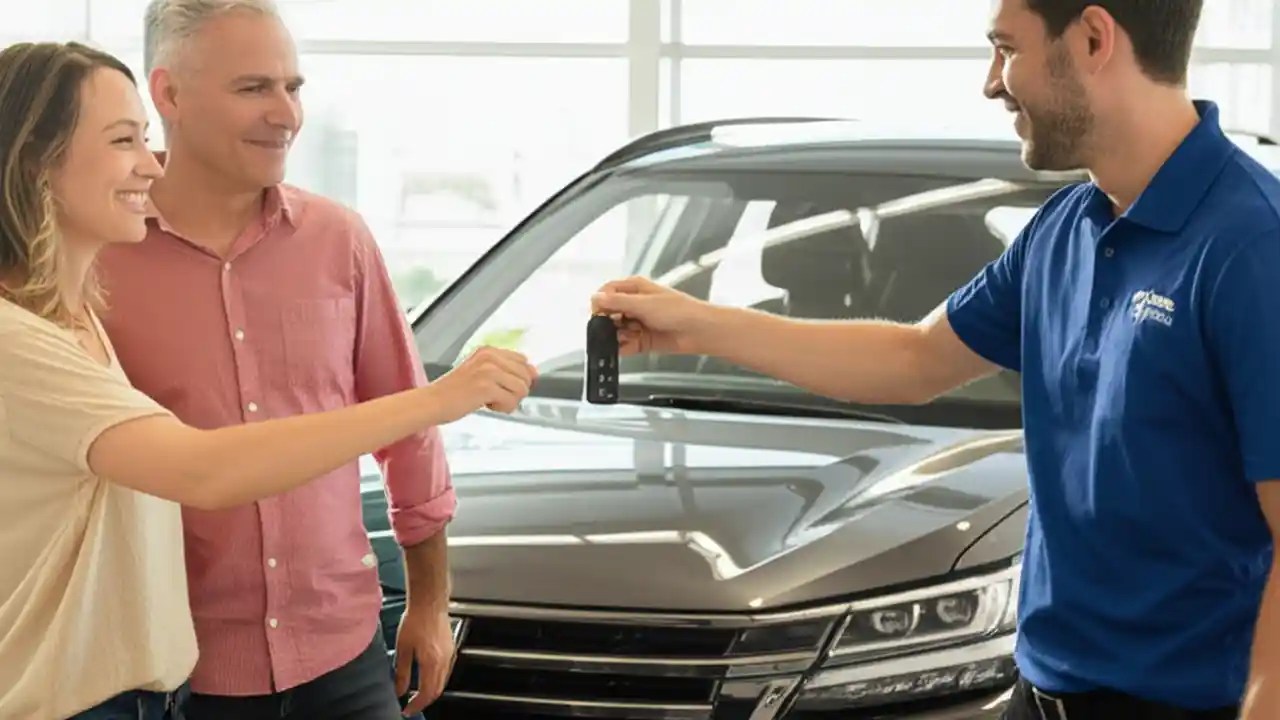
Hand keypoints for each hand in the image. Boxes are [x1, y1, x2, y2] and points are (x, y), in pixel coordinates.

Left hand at [394, 607, 455, 716]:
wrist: (430, 602)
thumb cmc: (415, 620)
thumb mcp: (403, 648)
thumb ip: (402, 672)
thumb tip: (400, 690)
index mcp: (432, 662)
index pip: (426, 693)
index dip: (416, 705)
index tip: (406, 710)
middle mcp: (444, 661)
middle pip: (437, 690)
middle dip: (424, 701)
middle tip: (411, 705)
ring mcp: (450, 655)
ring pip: (443, 682)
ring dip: (431, 691)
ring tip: (417, 694)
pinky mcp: (451, 649)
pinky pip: (446, 672)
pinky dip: (436, 681)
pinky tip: (426, 678)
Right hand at [428, 346, 536, 421]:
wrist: (433, 402)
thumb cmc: (455, 391)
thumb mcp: (481, 372)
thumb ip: (506, 370)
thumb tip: (535, 373)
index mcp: (489, 351)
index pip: (523, 361)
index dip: (520, 378)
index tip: (505, 387)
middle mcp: (490, 357)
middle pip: (526, 375)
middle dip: (516, 391)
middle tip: (496, 396)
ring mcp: (488, 371)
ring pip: (522, 389)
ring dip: (510, 401)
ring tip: (491, 401)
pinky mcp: (486, 387)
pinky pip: (512, 400)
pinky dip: (504, 408)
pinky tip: (488, 406)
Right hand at [591, 276, 711, 355]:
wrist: (699, 331)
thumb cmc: (678, 310)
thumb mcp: (644, 303)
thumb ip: (618, 302)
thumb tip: (595, 298)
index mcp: (634, 288)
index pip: (607, 293)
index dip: (600, 303)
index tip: (598, 314)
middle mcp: (634, 305)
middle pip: (608, 313)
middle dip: (607, 322)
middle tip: (613, 328)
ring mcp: (637, 323)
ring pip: (615, 330)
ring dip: (616, 336)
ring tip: (627, 336)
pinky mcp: (641, 340)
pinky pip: (624, 345)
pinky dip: (622, 348)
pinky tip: (625, 347)